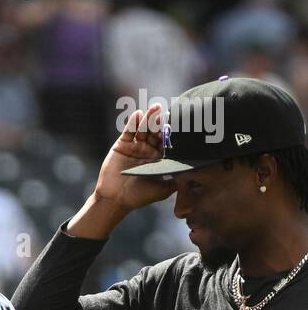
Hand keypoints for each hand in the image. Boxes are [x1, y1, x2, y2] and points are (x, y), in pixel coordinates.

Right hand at [67, 105, 176, 239]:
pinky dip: (133, 122)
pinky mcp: (122, 145)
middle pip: (155, 132)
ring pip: (143, 129)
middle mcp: (147, 151)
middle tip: (165, 114)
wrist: (115, 199)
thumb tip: (194, 173)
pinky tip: (138, 114)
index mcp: (158, 159)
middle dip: (160, 123)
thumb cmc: (138, 197)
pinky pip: (129, 131)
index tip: (177, 125)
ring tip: (154, 109)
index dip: (171, 133)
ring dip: (149, 119)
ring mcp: (135, 147)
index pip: (167, 142)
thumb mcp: (163, 190)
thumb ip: (176, 180)